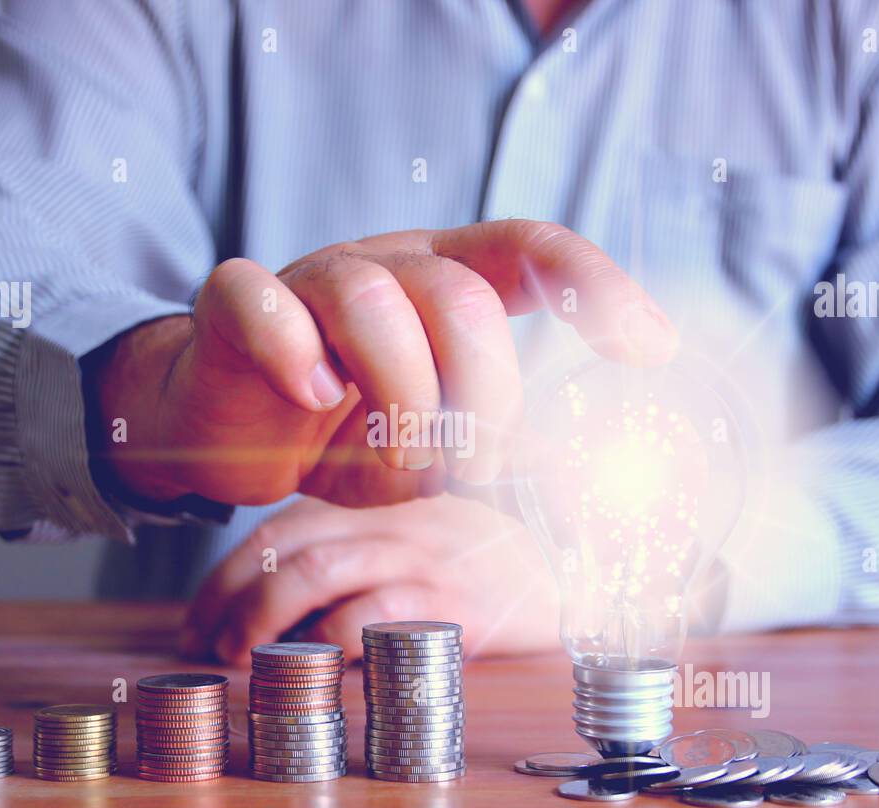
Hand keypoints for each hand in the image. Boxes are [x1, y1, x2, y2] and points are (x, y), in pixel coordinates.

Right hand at [92, 220, 674, 508]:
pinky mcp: (238, 303)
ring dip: (397, 399)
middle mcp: (388, 265)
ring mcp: (310, 277)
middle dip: (479, 396)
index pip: (532, 248)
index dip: (593, 286)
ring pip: (372, 302)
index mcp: (448, 280)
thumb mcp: (438, 452)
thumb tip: (585, 489)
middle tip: (465, 465)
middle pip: (458, 296)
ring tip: (393, 457)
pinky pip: (264, 304)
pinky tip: (309, 399)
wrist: (230, 429)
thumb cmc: (343, 435)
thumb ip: (501, 452)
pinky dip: (292, 355)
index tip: (648, 348)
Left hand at [179, 494, 561, 661]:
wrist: (573, 562)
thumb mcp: (418, 526)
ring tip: (243, 659)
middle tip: (208, 644)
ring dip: (266, 622)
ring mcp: (420, 558)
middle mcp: (391, 521)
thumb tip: (283, 589)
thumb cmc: (487, 550)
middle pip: (286, 550)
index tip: (200, 615)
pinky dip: (333, 647)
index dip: (228, 573)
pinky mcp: (450, 601)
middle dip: (231, 599)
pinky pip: (374, 621)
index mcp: (376, 501)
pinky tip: (317, 670)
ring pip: (319, 579)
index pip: (281, 527)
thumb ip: (359, 541)